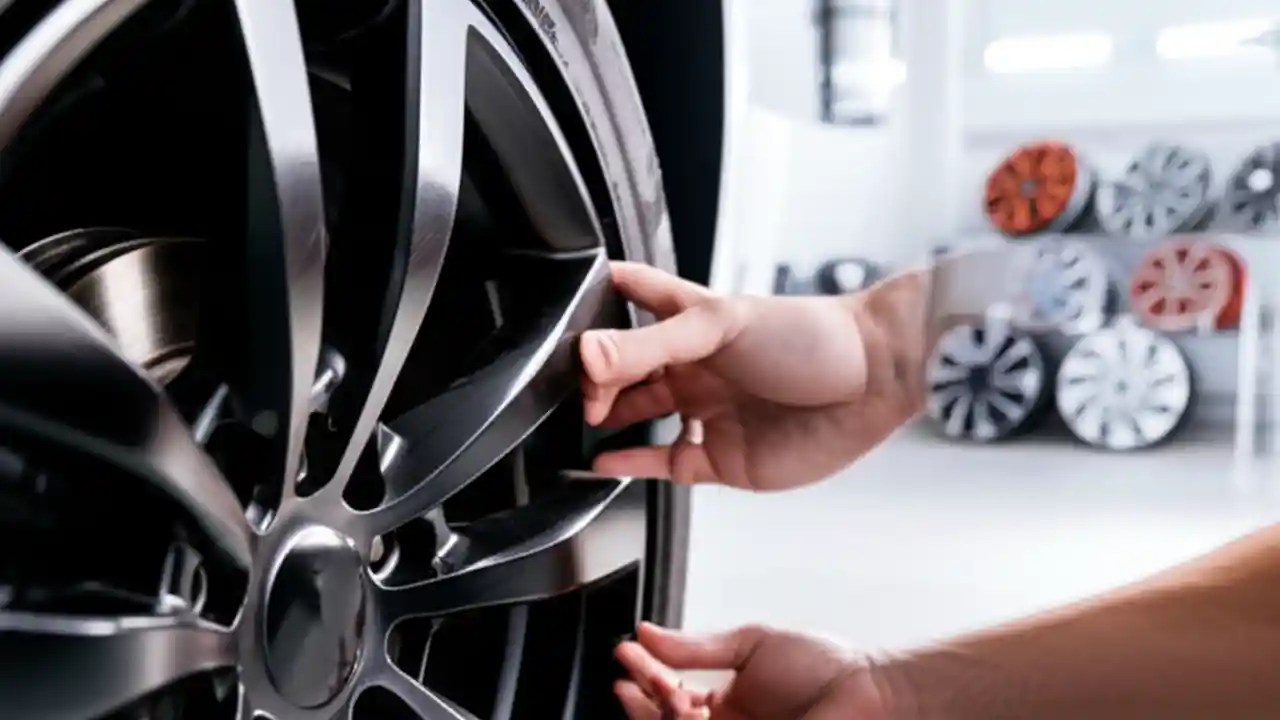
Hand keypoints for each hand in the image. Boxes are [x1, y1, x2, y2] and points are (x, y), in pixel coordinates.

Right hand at [580, 262, 925, 489]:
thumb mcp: (720, 326)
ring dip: (609, 417)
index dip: (605, 291)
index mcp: (696, 321)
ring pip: (642, 415)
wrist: (872, 383)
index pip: (639, 297)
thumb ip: (648, 344)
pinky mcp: (721, 457)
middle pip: (630, 367)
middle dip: (598, 373)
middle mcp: (698, 366)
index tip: (568, 291)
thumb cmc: (810, 336)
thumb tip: (587, 354)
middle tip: (578, 383)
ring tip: (582, 417)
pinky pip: (664, 463)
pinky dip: (631, 462)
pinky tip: (603, 458)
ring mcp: (708, 412)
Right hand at [613, 622, 890, 719]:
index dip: (644, 676)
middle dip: (640, 699)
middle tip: (628, 675)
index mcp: (727, 704)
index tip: (627, 653)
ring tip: (664, 687)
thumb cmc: (827, 671)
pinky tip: (684, 708)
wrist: (869, 692)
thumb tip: (650, 633)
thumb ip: (697, 647)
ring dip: (658, 712)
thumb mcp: (751, 645)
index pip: (669, 695)